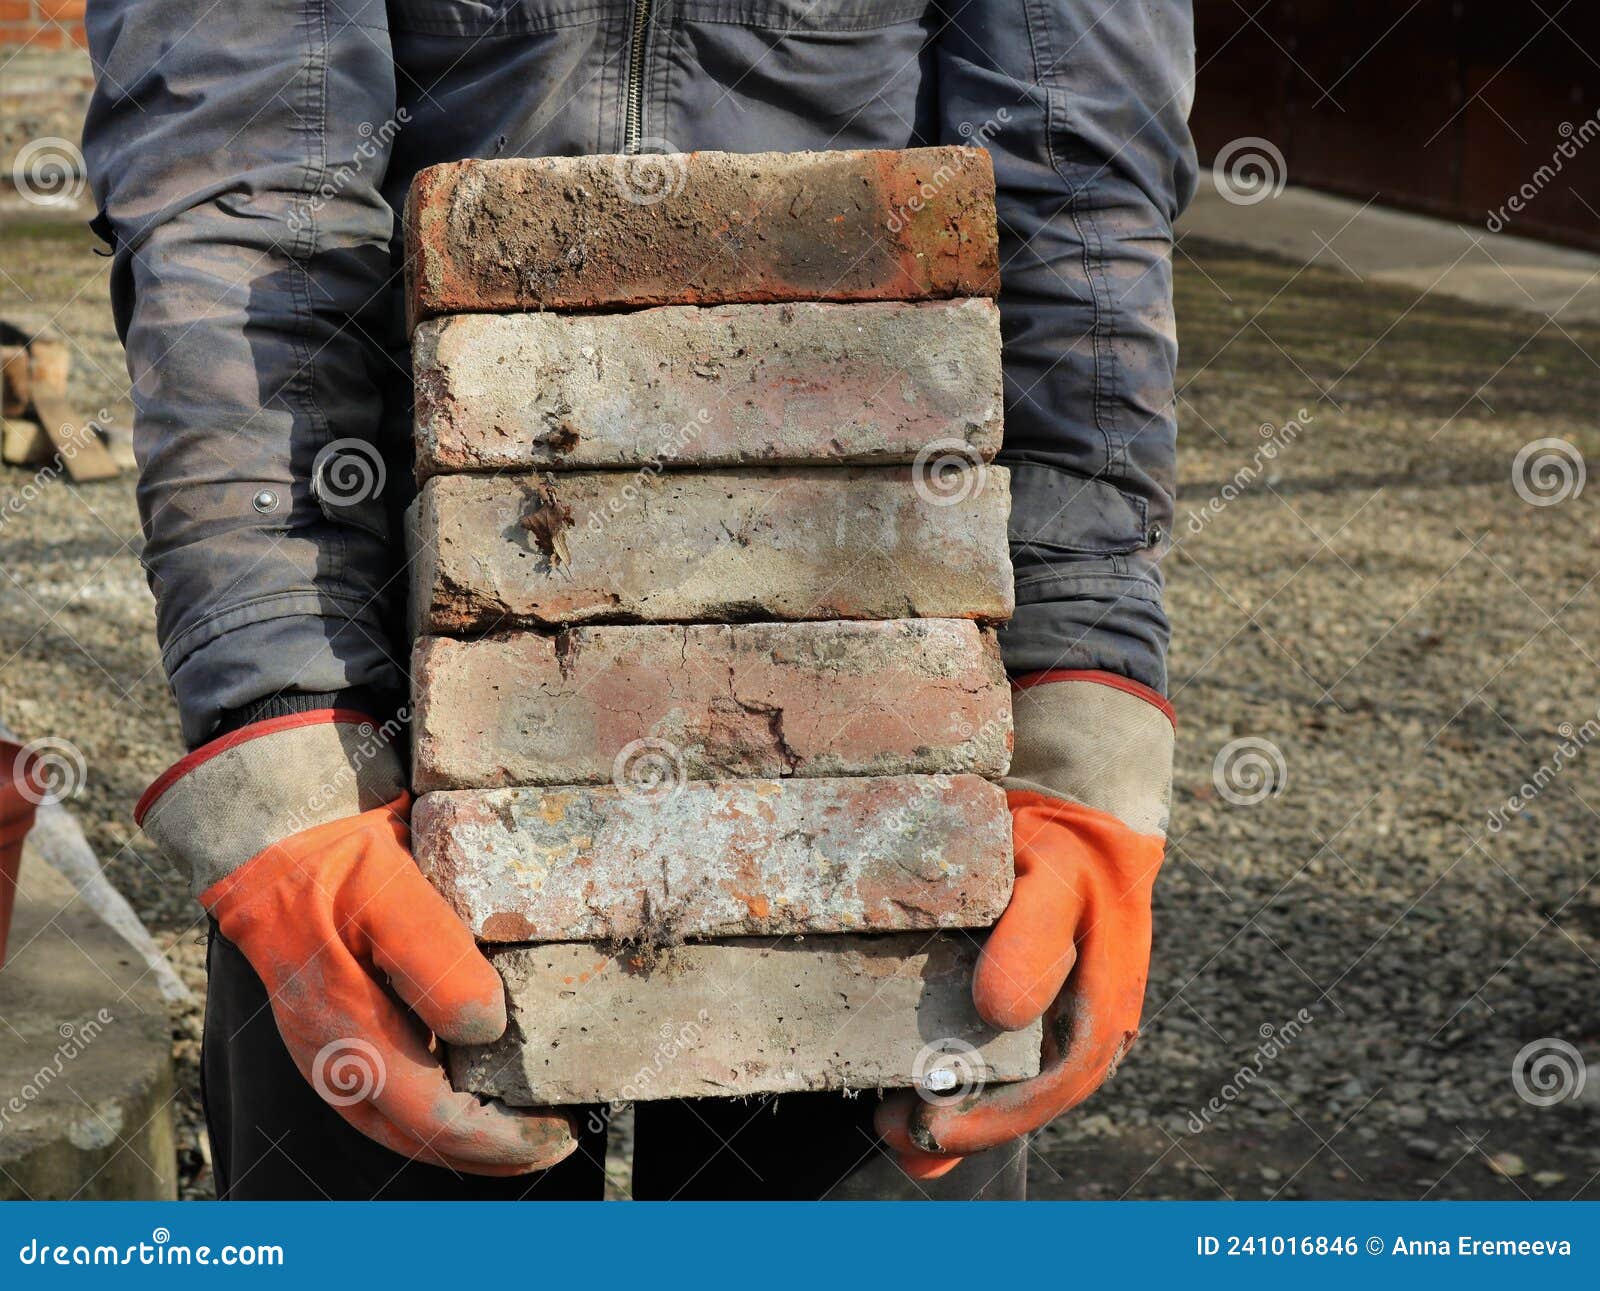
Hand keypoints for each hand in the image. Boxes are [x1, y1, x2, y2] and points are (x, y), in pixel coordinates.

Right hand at [137, 711, 575, 1174]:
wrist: (275, 837)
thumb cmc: (336, 862)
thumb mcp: (392, 895)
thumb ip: (437, 966)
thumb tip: (485, 1030)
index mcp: (350, 1040)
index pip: (437, 1121)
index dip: (502, 1139)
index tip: (556, 1131)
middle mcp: (337, 1063)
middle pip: (422, 1138)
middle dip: (493, 1150)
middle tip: (557, 1137)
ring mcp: (332, 1052)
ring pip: (405, 1125)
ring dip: (467, 1135)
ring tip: (528, 1127)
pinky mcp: (338, 1032)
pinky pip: (392, 1093)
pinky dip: (439, 1107)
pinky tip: (476, 1089)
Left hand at [876, 671, 1172, 1177]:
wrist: (1071, 810)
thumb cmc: (1069, 846)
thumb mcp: (1057, 878)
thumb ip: (1034, 936)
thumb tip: (1001, 1010)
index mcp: (1102, 1012)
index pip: (1051, 1086)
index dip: (993, 1117)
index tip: (933, 1128)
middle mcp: (1077, 1029)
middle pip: (1020, 1099)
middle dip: (958, 1124)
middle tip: (891, 1130)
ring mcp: (1048, 1019)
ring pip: (999, 1082)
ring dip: (946, 1106)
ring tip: (885, 1119)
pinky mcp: (1015, 1001)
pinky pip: (981, 1049)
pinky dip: (942, 1070)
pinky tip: (895, 1079)